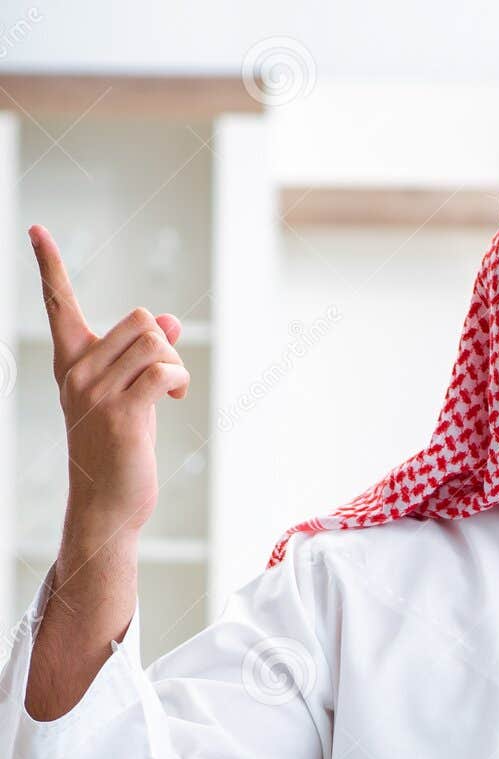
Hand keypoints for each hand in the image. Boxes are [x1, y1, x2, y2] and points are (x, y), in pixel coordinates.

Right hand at [30, 222, 188, 545]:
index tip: (38, 231)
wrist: (105, 504)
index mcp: (71, 364)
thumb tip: (169, 320)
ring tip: (168, 391)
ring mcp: (96, 393)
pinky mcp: (122, 414)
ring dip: (174, 364)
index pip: (58, 306)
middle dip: (164, 343)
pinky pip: (162, 370)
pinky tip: (173, 398)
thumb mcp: (128, 397)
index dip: (49, 267)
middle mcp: (77, 372)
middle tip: (164, 378)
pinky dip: (178, 379)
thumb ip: (143, 358)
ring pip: (154, 342)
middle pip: (138, 319)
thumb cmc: (118, 451)